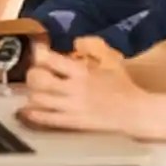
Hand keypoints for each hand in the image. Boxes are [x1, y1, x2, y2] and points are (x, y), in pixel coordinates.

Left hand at [19, 44, 145, 134]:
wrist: (136, 113)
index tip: (38, 52)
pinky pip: (47, 119)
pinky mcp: (73, 123)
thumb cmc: (123, 87)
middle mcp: (74, 88)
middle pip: (38, 80)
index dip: (39, 54)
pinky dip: (34, 114)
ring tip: (35, 92)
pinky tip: (29, 110)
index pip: (50, 59)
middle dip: (32, 75)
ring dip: (32, 94)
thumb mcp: (111, 61)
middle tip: (35, 75)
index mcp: (82, 72)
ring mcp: (72, 107)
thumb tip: (77, 42)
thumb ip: (94, 48)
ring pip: (38, 99)